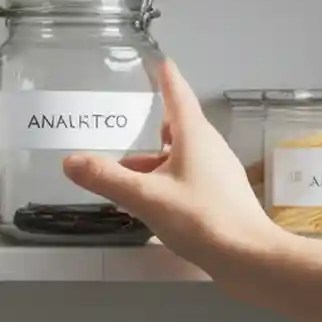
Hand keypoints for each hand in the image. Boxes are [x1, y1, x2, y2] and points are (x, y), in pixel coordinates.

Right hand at [61, 59, 285, 276]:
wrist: (250, 259)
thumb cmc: (202, 219)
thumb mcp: (146, 197)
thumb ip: (106, 179)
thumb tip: (70, 161)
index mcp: (195, 137)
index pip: (178, 96)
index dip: (166, 78)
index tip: (159, 62)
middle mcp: (209, 148)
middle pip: (176, 128)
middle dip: (150, 127)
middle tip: (125, 126)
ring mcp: (217, 173)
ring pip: (179, 156)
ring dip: (153, 161)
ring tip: (123, 175)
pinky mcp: (220, 196)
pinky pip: (186, 177)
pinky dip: (164, 180)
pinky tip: (147, 202)